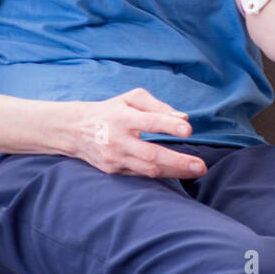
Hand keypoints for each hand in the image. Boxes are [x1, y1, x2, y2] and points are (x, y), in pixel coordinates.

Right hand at [68, 87, 208, 179]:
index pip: (148, 122)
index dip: (169, 126)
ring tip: (196, 171)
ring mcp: (114, 158)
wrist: (74, 130)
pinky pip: (140, 175)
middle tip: (200, 165)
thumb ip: (157, 105)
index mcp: (123, 117)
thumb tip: (183, 117)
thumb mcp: (130, 98)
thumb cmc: (110, 110)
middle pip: (150, 153)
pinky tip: (177, 173)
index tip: (188, 130)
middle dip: (177, 161)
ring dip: (174, 172)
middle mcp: (118, 140)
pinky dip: (159, 175)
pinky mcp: (113, 170)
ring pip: (147, 169)